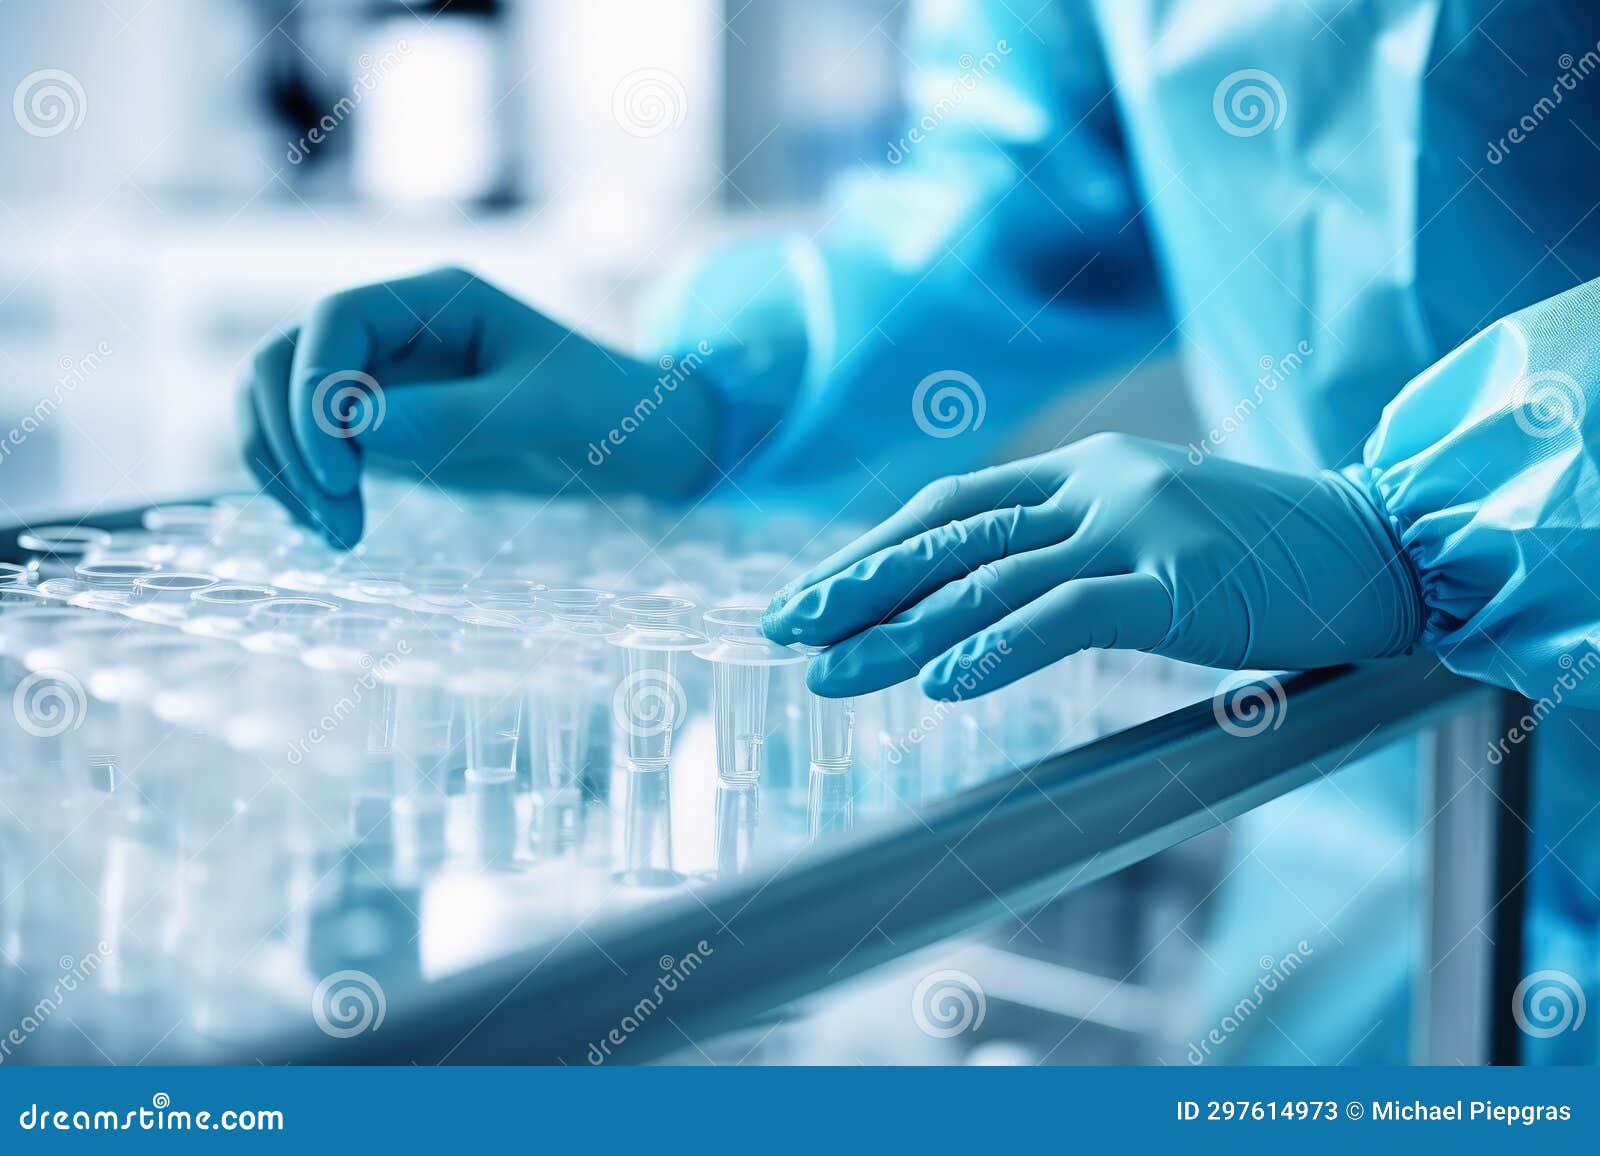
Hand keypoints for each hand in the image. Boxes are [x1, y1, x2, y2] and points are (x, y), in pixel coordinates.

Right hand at [238, 266, 720, 546]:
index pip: (335, 321)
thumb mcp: (548, 413)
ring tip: (336, 535)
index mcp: (438, 298)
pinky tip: (334, 528)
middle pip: (284, 359)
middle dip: (291, 440)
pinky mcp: (379, 425)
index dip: (316, 392)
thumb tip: (357, 426)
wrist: (636, 439)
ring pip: (278, 400)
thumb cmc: (608, 410)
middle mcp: (397, 327)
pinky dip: (300, 483)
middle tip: (339, 522)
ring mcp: (381, 375)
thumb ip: (460, 416)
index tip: (340, 474)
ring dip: (284, 466)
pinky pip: (306, 443)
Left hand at [762, 433, 1423, 697]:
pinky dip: (996, 650)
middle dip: (856, 585)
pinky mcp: (1174, 581)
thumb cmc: (1267, 554)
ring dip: (898, 631)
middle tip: (779, 628)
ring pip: (987, 578)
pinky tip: (939, 685)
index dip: (874, 549)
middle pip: (946, 536)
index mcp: (1084, 469)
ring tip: (827, 675)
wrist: (1385, 547)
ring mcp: (1134, 526)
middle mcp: (1095, 485)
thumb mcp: (1154, 529)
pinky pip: (1065, 615)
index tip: (814, 593)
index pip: (950, 505)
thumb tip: (989, 598)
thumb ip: (1076, 546)